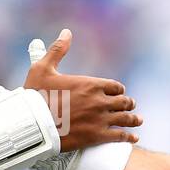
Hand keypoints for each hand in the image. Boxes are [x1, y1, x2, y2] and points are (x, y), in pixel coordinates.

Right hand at [0, 37, 135, 169]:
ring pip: (125, 118)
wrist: (31, 124)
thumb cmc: (35, 96)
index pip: (115, 86)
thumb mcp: (43, 68)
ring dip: (133, 119)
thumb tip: (66, 32)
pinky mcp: (97, 136)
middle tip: (130, 106)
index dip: (118, 90)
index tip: (118, 93)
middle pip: (123, 102)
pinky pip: (120, 136)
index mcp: (90, 84)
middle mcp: (99, 101)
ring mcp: (100, 119)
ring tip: (137, 121)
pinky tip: (133, 137)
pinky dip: (129, 136)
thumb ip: (58, 50)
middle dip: (127, 103)